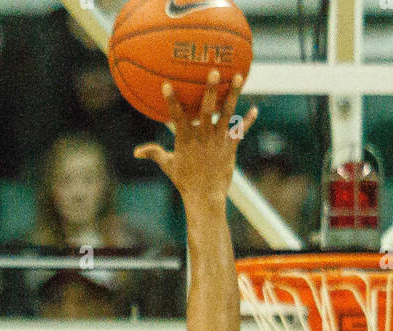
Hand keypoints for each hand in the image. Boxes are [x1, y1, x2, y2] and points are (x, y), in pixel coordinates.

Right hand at [134, 70, 257, 210]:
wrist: (205, 198)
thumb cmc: (185, 181)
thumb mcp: (168, 166)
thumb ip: (154, 153)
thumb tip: (136, 152)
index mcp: (186, 138)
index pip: (177, 116)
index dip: (171, 101)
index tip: (167, 85)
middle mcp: (203, 136)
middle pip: (206, 109)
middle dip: (210, 90)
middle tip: (213, 71)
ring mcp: (218, 140)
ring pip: (226, 113)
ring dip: (232, 94)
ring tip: (237, 76)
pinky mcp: (230, 147)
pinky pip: (240, 130)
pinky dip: (248, 121)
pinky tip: (255, 109)